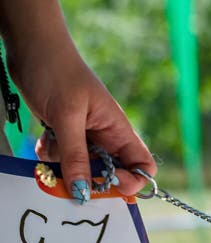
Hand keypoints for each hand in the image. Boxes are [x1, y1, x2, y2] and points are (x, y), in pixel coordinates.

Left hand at [0, 1, 155, 202]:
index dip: (132, 181)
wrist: (31, 47)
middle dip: (90, 179)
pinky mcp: (66, 135)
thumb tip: (84, 191)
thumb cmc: (57, 72)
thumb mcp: (67, 117)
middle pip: (110, 174)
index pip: (142, 166)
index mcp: (119, 130)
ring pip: (82, 169)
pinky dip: (50, 155)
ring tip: (52, 144)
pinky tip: (44, 138)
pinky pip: (62, 159)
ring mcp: (85, 137)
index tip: (110, 185)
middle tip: (71, 176)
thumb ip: (75, 157)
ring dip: (64, 165)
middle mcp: (106, 137)